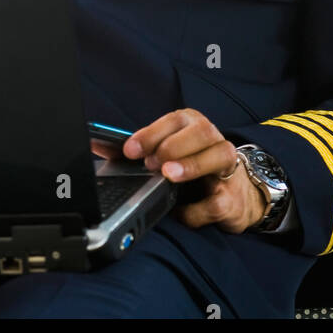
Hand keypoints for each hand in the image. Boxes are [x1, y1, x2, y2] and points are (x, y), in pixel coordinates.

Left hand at [123, 108, 268, 232]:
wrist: (234, 194)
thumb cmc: (191, 168)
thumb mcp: (166, 153)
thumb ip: (137, 149)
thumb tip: (97, 145)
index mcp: (192, 125)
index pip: (175, 120)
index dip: (151, 133)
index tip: (131, 150)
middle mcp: (213, 140)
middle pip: (201, 131)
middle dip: (173, 145)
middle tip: (151, 163)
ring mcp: (227, 168)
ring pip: (219, 155)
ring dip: (191, 164)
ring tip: (169, 175)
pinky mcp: (233, 198)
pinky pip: (217, 201)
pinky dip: (196, 210)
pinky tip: (180, 212)